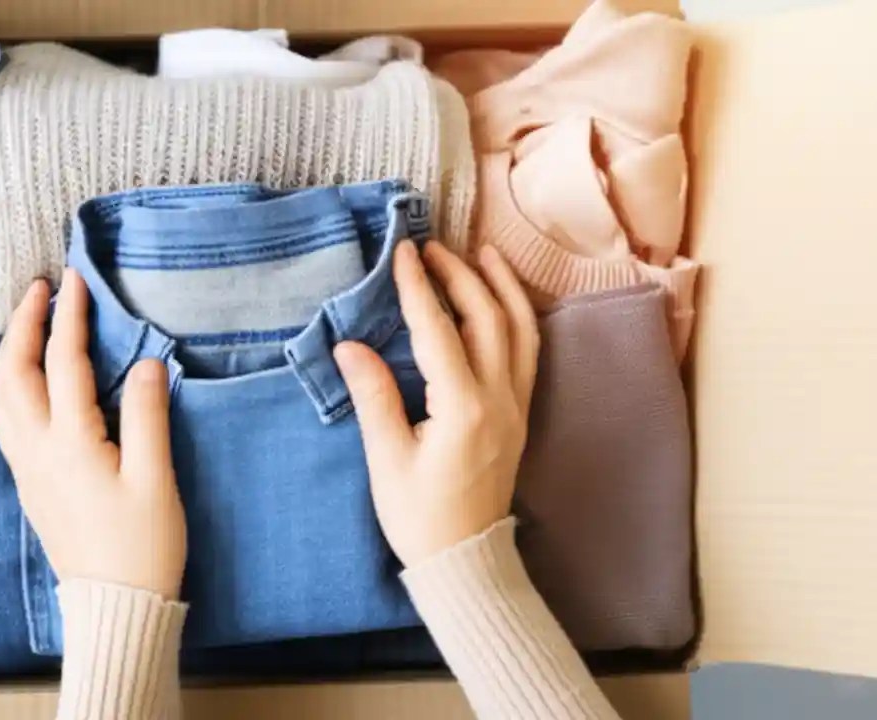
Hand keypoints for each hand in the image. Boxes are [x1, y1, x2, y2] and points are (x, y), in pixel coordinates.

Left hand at [0, 269, 187, 599]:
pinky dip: (8, 384)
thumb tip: (147, 362)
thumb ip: (149, 416)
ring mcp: (27, 468)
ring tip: (28, 325)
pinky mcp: (30, 483)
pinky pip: (4, 420)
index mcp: (71, 443)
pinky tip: (25, 379)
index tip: (74, 278)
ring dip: (9, 354)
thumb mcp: (156, 480)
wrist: (115, 604)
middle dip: (24, 326)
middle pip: (14, 374)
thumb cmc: (144, 545)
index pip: (64, 364)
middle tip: (41, 290)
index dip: (69, 318)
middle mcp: (37, 450)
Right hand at [334, 242, 538, 566]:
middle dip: (460, 275)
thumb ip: (373, 396)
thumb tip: (349, 344)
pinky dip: (516, 316)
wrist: (464, 559)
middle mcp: (499, 399)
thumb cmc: (419, 517)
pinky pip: (527, 352)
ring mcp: (516, 406)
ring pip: (520, 330)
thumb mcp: (386, 459)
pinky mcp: (520, 415)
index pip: (439, 331)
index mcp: (464, 408)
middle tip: (431, 246)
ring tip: (481, 253)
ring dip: (500, 286)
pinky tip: (501, 301)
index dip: (418, 287)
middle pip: (488, 318)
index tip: (402, 252)